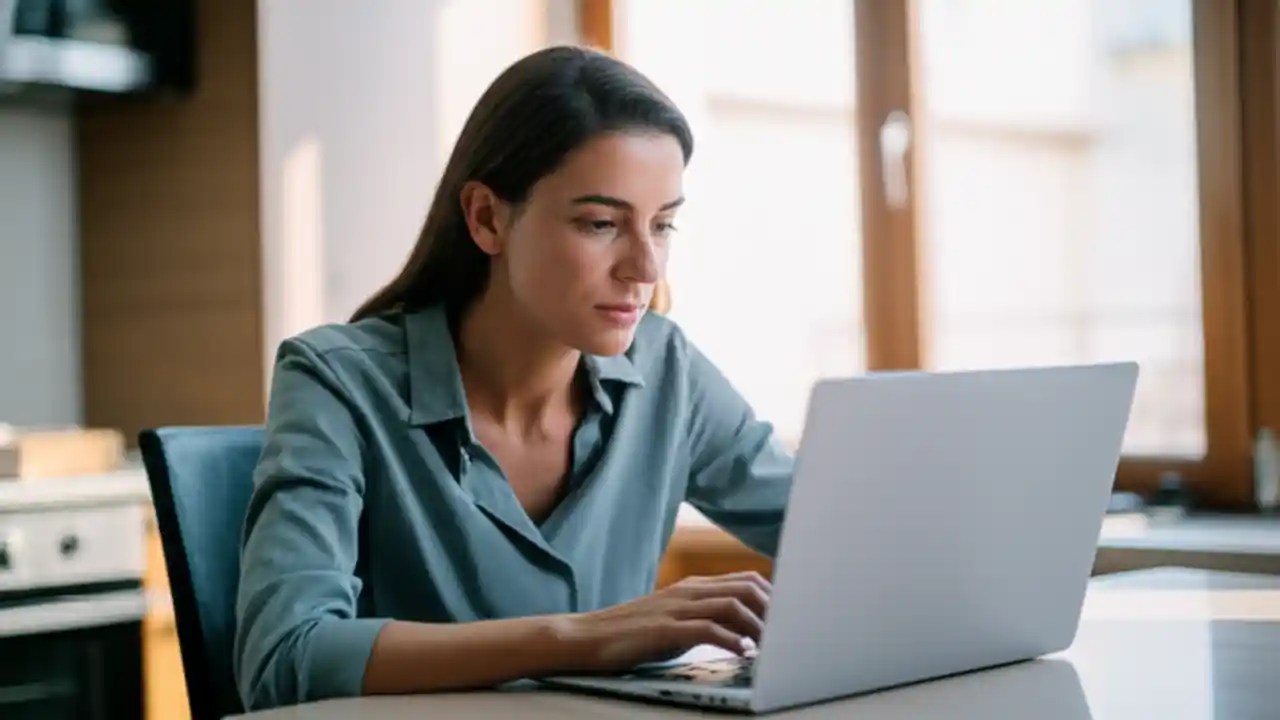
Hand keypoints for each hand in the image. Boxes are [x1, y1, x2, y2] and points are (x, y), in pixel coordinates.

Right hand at [555, 571, 770, 673]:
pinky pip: (707, 629)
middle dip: (773, 610)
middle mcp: (688, 592)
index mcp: (693, 587)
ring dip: (758, 627)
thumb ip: (704, 618)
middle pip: (746, 587)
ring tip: (771, 647)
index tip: (790, 619)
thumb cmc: (631, 633)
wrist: (585, 637)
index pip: (746, 579)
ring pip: (731, 605)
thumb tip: (742, 633)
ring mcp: (676, 608)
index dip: (773, 597)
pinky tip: (743, 654)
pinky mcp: (664, 629)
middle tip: (788, 634)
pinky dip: (731, 641)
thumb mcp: (673, 619)